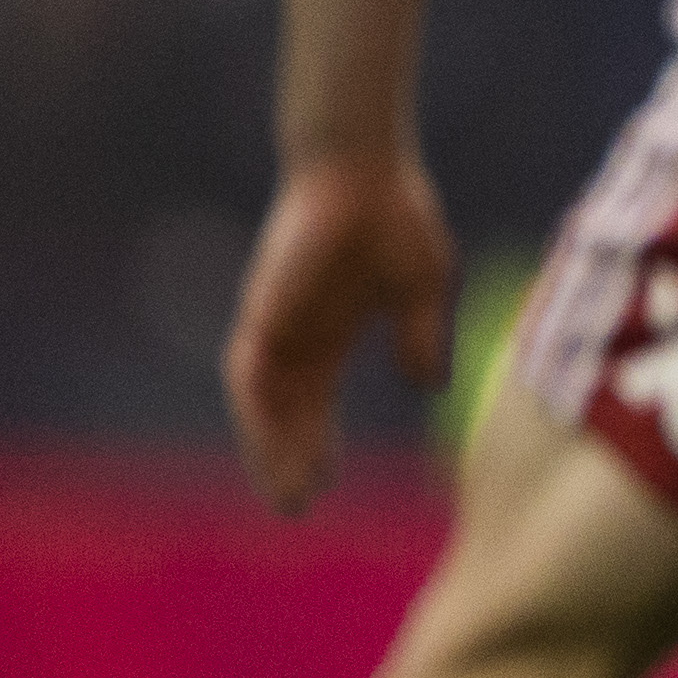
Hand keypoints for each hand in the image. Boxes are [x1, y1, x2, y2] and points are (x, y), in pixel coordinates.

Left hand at [224, 148, 458, 514]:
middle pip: (285, 412)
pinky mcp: (263, 309)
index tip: (327, 483)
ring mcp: (275, 323)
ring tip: (286, 491)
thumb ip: (421, 337)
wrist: (362, 170)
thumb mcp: (423, 288)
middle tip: (296, 507)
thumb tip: (428, 387)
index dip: (319, 442)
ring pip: (263, 402)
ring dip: (269, 446)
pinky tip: (268, 441)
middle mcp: (295, 335)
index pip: (315, 402)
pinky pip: (249, 372)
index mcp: (330, 332)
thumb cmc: (394, 217)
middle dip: (289, 458)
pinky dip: (256, 410)